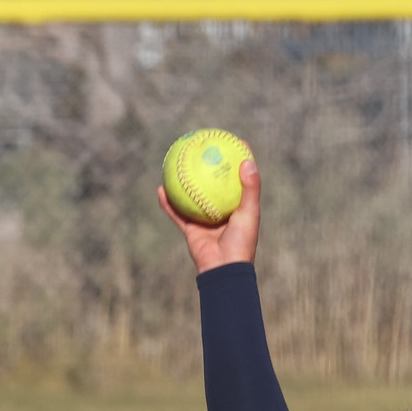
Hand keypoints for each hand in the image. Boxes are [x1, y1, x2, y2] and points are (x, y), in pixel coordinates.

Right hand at [157, 155, 260, 272]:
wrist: (224, 270)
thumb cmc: (241, 243)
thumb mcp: (249, 214)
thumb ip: (250, 189)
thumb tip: (247, 160)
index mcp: (237, 206)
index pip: (238, 178)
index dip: (236, 159)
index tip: (232, 140)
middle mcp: (220, 210)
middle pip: (211, 183)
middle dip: (204, 165)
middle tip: (199, 146)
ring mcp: (204, 219)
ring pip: (190, 195)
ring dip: (181, 181)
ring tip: (173, 163)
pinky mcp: (191, 229)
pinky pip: (176, 213)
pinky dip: (167, 203)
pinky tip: (160, 188)